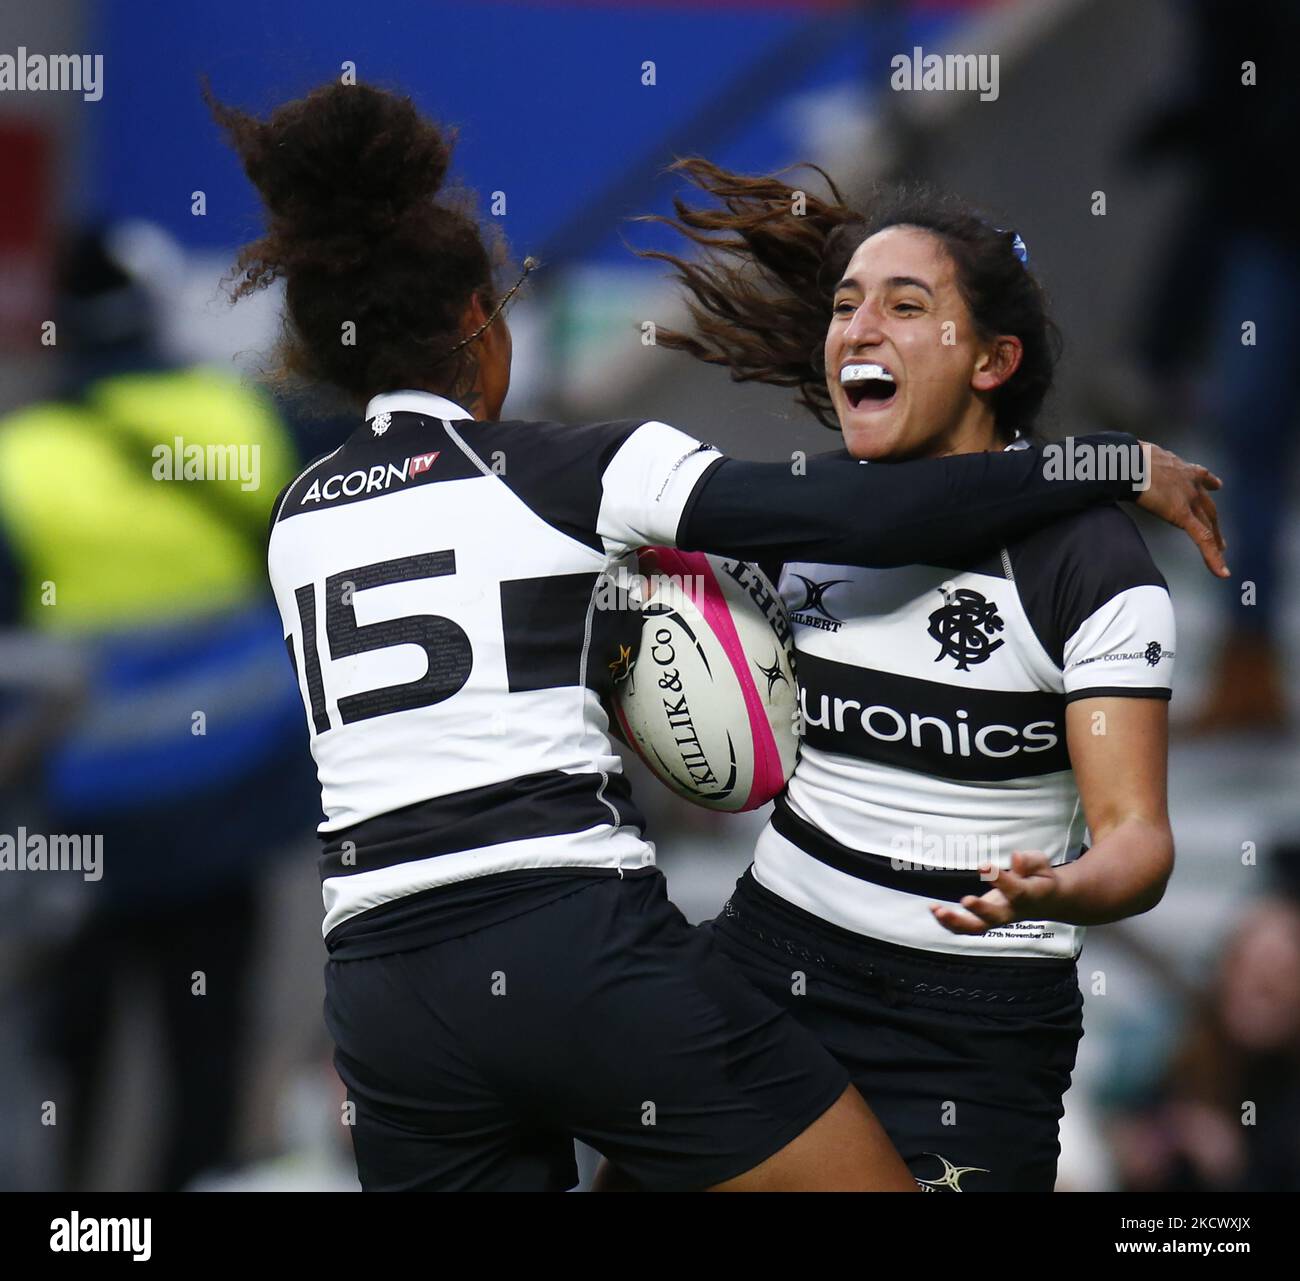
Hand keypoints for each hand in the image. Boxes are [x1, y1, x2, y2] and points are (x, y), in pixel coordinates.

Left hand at [930, 850, 1059, 934]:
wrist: (1045, 902)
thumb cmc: (1039, 879)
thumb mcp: (1041, 865)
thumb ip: (1029, 861)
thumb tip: (1015, 857)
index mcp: (1028, 896)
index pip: (1015, 891)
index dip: (999, 879)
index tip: (983, 866)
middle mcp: (1011, 912)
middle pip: (995, 917)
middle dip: (980, 910)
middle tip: (966, 900)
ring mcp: (996, 919)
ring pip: (977, 928)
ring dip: (956, 921)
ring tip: (938, 910)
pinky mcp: (984, 921)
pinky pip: (966, 928)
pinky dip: (949, 923)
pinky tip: (935, 910)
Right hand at [1135, 441, 1226, 577]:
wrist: (1126, 461)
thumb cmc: (1122, 458)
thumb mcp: (1133, 458)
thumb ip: (1133, 466)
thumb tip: (1112, 467)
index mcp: (1179, 468)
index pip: (1199, 477)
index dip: (1208, 483)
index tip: (1217, 485)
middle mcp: (1190, 482)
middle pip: (1208, 506)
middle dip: (1213, 521)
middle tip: (1220, 536)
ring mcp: (1189, 499)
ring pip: (1209, 525)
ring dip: (1216, 541)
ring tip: (1221, 553)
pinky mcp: (1183, 515)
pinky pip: (1202, 539)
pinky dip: (1213, 557)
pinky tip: (1222, 573)